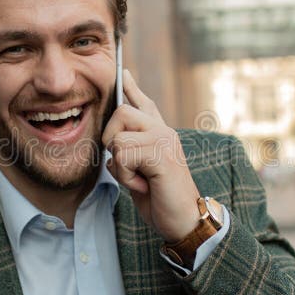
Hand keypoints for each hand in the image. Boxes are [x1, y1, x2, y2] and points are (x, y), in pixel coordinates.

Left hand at [102, 70, 199, 242]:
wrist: (184, 221)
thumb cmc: (161, 200)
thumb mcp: (140, 174)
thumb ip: (128, 155)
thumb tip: (109, 146)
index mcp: (159, 134)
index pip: (144, 103)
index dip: (131, 88)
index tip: (124, 72)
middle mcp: (164, 131)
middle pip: (121, 113)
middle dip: (111, 140)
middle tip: (126, 165)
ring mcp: (164, 140)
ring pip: (118, 139)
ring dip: (120, 167)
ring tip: (140, 180)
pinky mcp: (162, 154)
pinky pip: (124, 155)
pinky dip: (126, 176)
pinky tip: (144, 185)